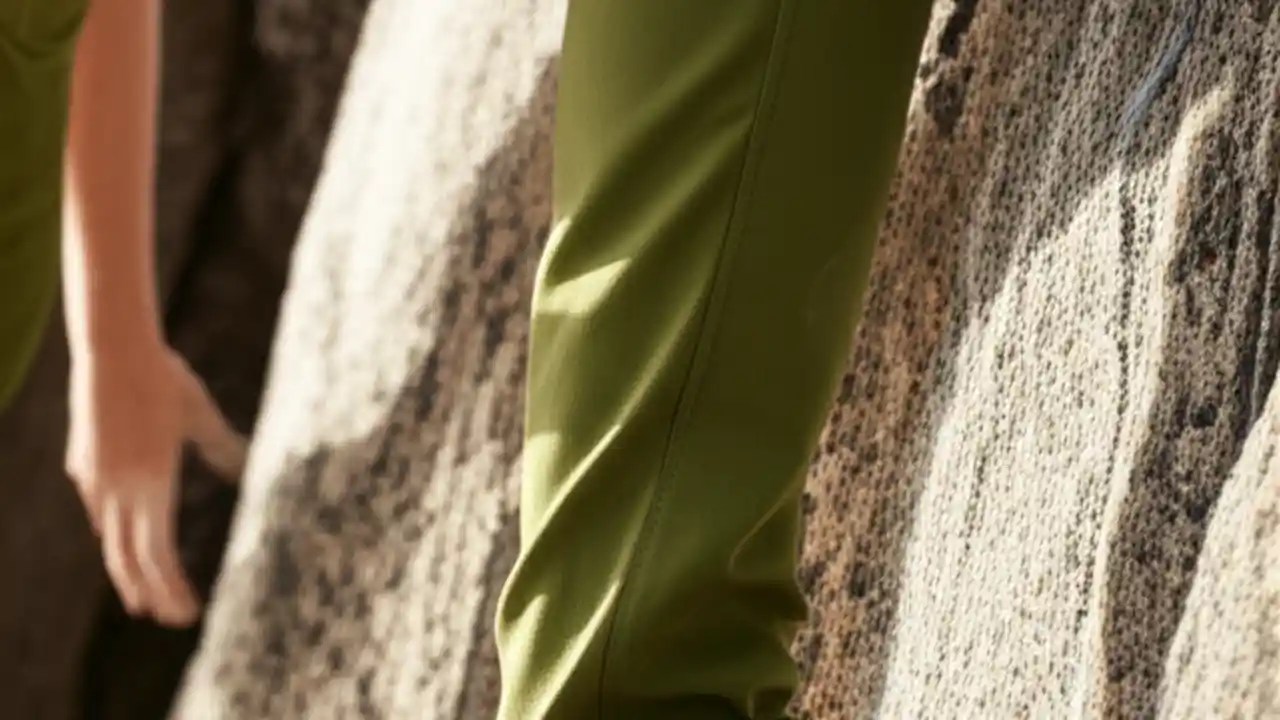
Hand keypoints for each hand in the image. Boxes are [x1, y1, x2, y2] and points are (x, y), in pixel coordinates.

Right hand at [65, 344, 245, 626]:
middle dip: (150, 592)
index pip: (158, 553)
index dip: (170, 587)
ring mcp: (95, 479)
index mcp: (151, 483)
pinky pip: (101, 511)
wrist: (112, 350)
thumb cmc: (164, 379)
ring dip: (128, 569)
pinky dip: (115, 534)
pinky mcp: (83, 465)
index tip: (186, 611)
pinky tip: (120, 541)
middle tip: (169, 618)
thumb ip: (222, 446)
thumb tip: (245, 469)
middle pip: (128, 558)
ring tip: (142, 596)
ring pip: (111, 538)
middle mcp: (118, 490)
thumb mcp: (199, 415)